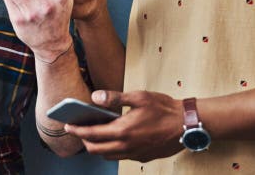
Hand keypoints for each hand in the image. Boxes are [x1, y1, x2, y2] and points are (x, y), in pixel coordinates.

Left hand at [64, 90, 184, 161]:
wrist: (188, 124)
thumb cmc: (164, 108)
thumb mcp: (138, 97)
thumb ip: (114, 97)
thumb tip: (94, 97)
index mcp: (123, 131)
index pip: (92, 134)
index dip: (77, 130)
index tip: (67, 126)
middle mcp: (127, 146)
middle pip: (96, 149)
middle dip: (85, 140)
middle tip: (80, 130)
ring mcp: (135, 153)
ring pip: (109, 155)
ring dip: (98, 146)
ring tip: (95, 133)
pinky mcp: (144, 156)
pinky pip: (122, 156)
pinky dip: (113, 149)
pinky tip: (115, 137)